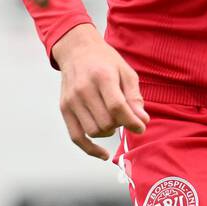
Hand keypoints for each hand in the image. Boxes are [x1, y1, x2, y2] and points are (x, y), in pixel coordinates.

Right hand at [52, 24, 148, 160]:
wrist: (77, 51)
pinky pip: (76, 137)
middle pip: (106, 121)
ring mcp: (71, 100)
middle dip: (121, 124)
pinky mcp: (64, 109)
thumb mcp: (126, 72)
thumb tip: (142, 120)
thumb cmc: (105, 61)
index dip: (132, 121)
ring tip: (113, 120)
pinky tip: (103, 154)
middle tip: (126, 117)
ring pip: (94, 131)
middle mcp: (84, 89)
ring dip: (108, 132)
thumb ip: (134, 97)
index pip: (117, 107)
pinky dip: (90, 149)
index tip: (141, 127)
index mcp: (102, 77)